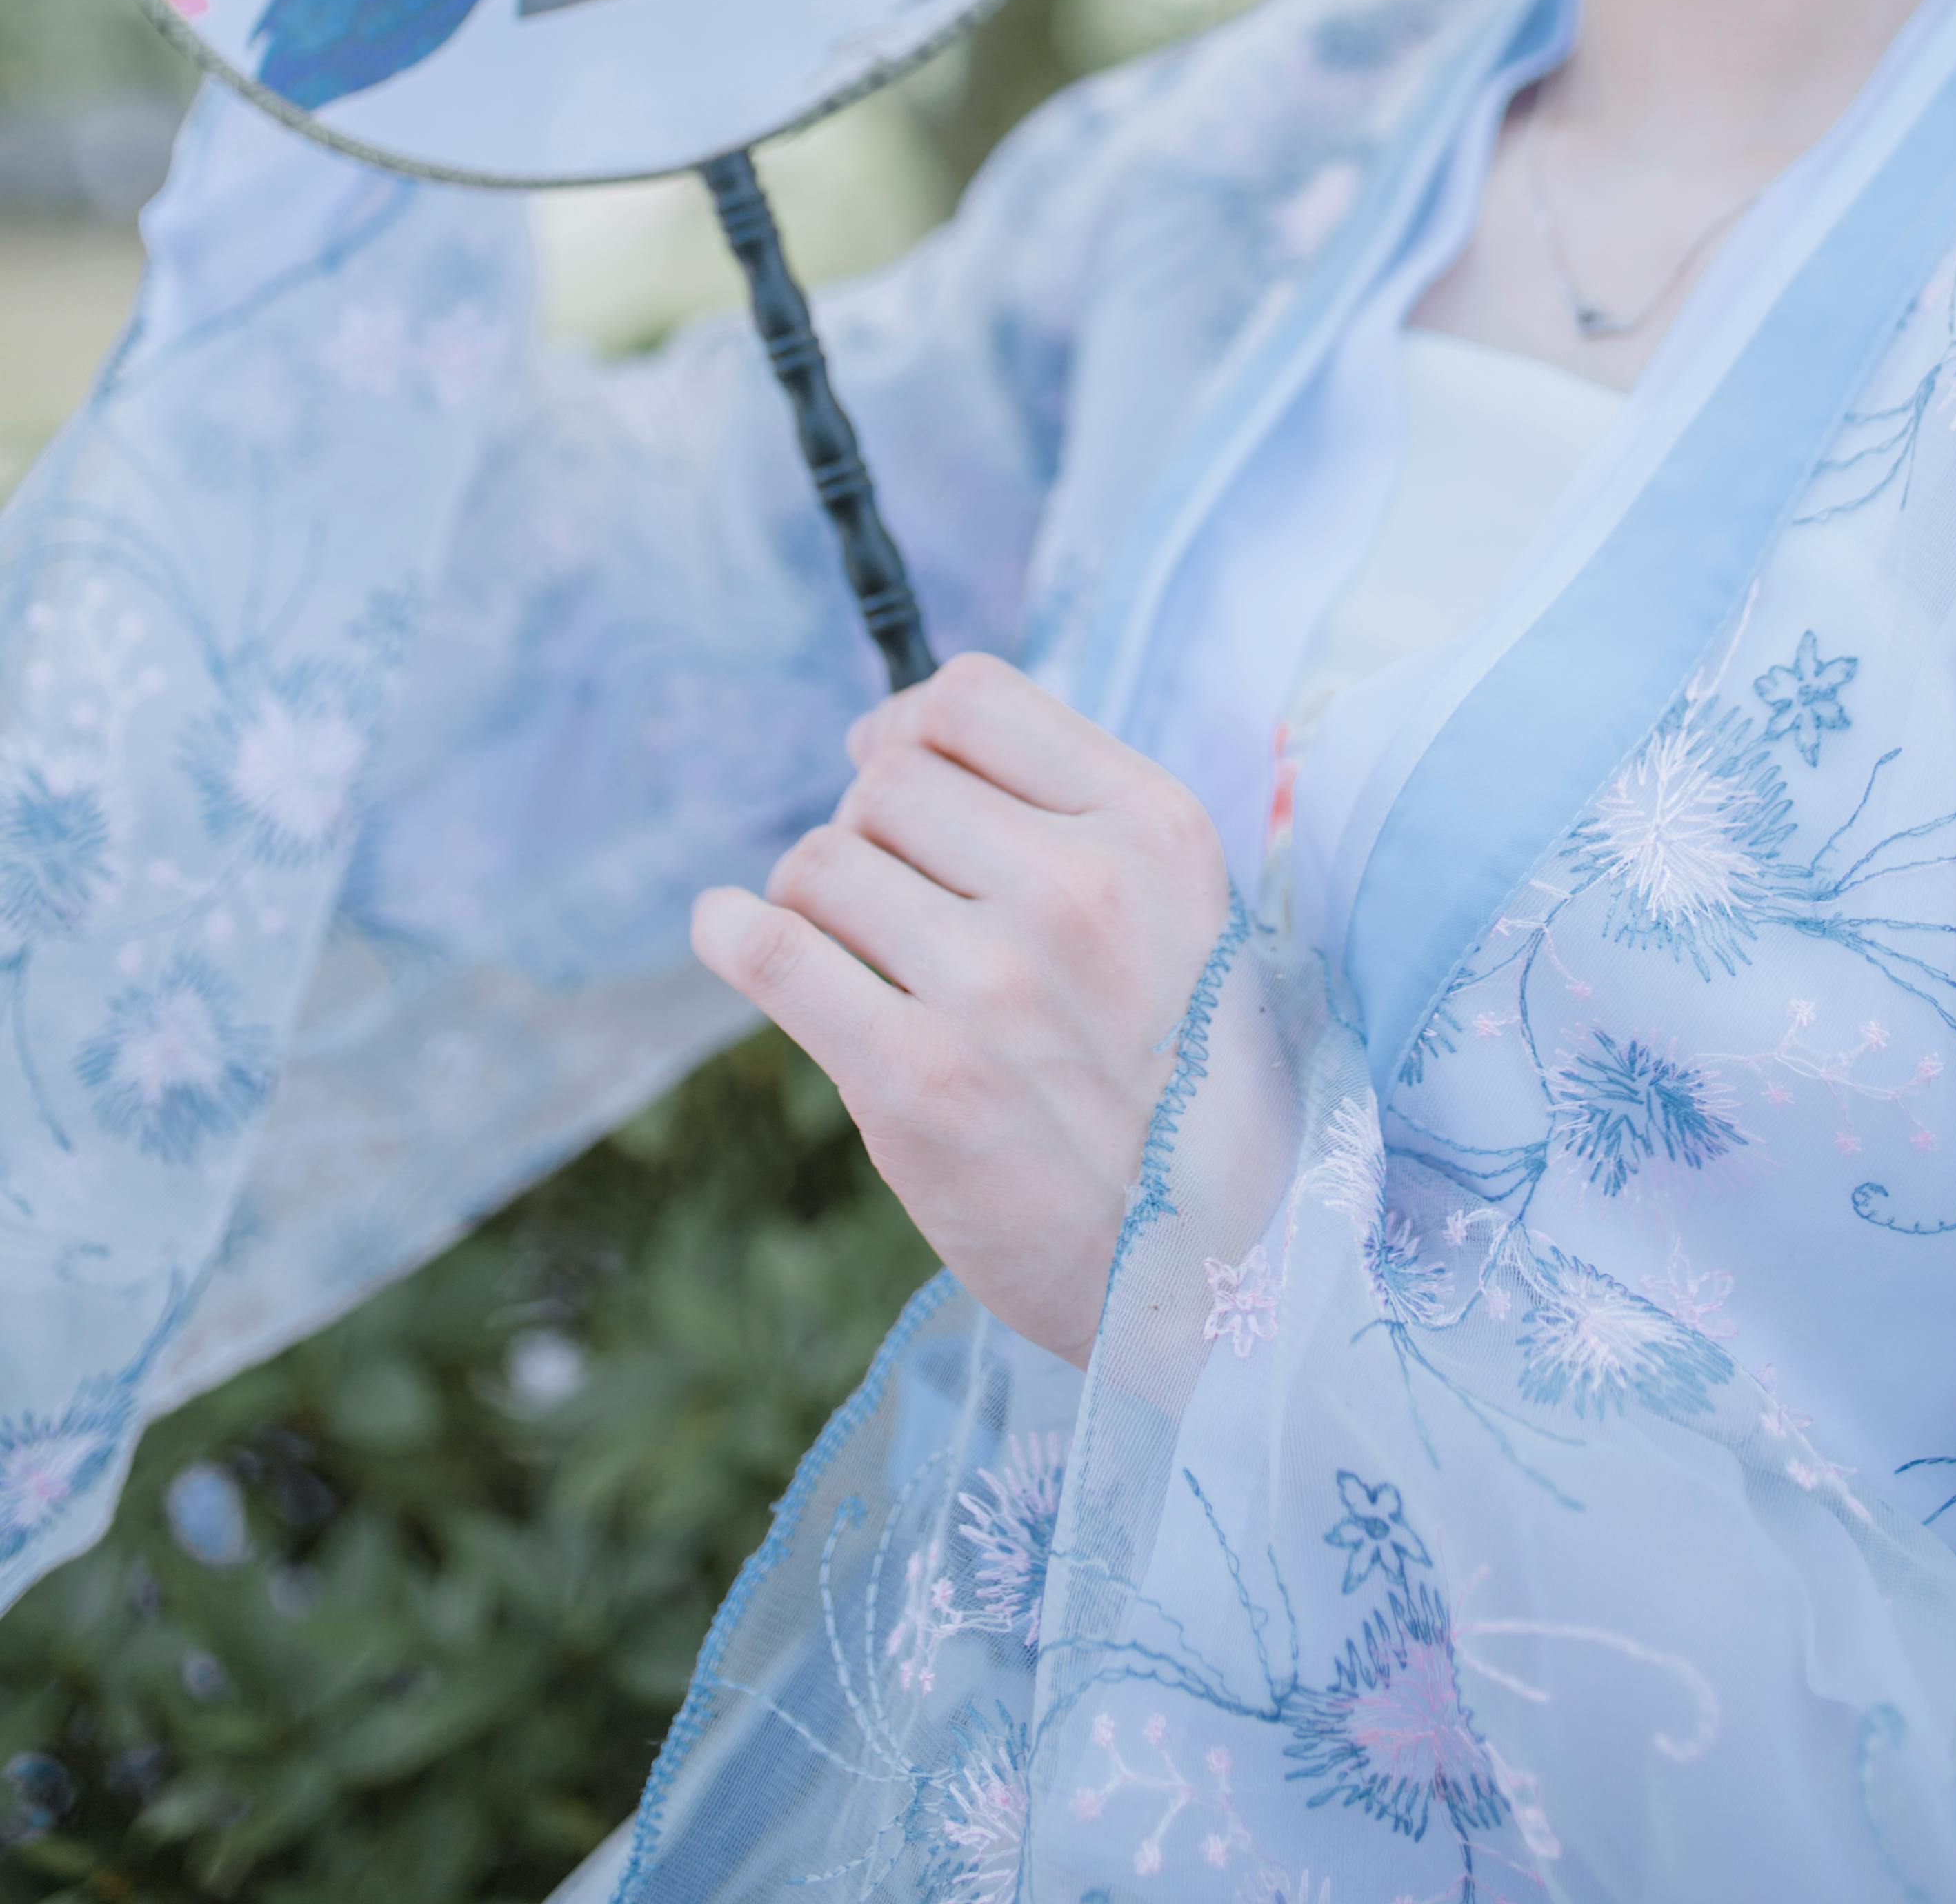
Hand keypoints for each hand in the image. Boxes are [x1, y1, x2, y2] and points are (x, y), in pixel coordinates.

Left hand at [691, 655, 1232, 1366]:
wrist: (1220, 1267)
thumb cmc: (1189, 1074)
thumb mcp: (1185, 906)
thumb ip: (1070, 813)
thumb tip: (886, 737)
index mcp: (1152, 828)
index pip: (971, 698)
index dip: (910, 726)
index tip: (896, 768)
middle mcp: (1077, 889)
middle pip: (886, 779)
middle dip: (871, 825)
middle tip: (897, 896)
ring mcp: (992, 985)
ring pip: (822, 861)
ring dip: (819, 898)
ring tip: (860, 951)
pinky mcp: (915, 1081)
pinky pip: (774, 952)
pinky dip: (731, 931)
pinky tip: (725, 929)